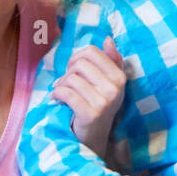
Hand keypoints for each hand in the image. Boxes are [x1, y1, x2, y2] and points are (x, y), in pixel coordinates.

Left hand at [53, 36, 125, 151]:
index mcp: (119, 77)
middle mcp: (115, 88)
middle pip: (80, 64)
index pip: (91, 51)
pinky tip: (56, 99)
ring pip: (71, 79)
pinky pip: (66, 93)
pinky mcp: (90, 114)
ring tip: (61, 92)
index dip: (77, 57)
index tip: (73, 69)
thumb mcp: (109, 82)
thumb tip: (108, 39)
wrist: (95, 135)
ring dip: (61, 85)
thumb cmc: (99, 104)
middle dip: (68, 71)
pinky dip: (56, 94)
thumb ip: (111, 60)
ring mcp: (104, 102)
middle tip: (66, 82)